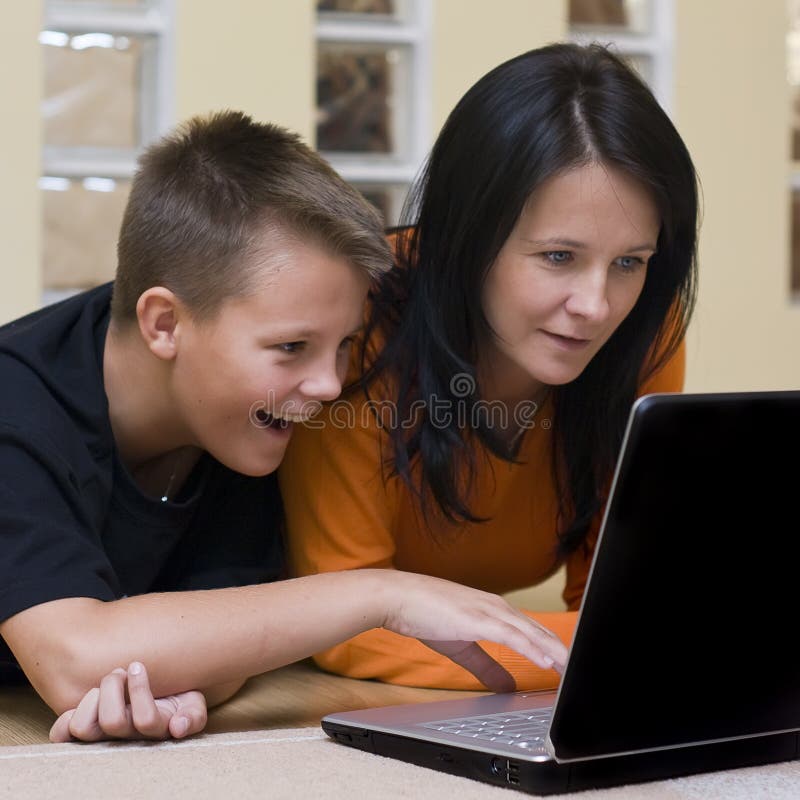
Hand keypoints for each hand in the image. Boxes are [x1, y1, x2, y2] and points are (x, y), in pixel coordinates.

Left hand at [49, 662, 206, 742]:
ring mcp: (102, 738)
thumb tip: (177, 727)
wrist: (156, 696)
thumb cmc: (176, 699)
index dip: (139, 689)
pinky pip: (62, 735)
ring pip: (84, 728)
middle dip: (113, 685)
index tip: (138, 665)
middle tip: (120, 671)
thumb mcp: (193, 704)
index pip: (146, 720)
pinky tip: (87, 701)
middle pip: (112, 721)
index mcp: (154, 730)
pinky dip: (66, 717)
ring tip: (105, 683)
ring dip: (94, 696)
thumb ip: (193, 716)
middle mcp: (126, 738)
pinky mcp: (80, 736)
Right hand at [380, 572, 567, 691]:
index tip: (571, 666)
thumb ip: (486, 666)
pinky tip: (547, 662)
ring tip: (574, 669)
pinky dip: (533, 649)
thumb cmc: (424, 614)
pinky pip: (513, 636)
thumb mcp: (461, 645)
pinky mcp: (478, 618)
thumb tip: (507, 687)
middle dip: (563, 652)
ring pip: (532, 633)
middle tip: (582, 671)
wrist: (398, 597)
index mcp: (494, 611)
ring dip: (556, 652)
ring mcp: (489, 611)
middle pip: (540, 632)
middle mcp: (497, 608)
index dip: (554, 649)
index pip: (533, 632)